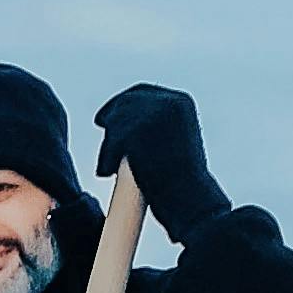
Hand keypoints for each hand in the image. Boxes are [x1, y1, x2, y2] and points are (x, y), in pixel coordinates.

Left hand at [93, 83, 230, 241]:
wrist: (191, 200)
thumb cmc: (187, 183)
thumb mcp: (178, 144)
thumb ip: (160, 128)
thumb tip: (136, 128)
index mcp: (181, 102)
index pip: (143, 92)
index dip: (124, 101)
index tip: (111, 114)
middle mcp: (168, 102)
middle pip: (126, 101)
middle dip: (112, 114)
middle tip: (100, 123)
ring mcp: (152, 116)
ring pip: (115, 122)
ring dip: (109, 143)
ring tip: (109, 166)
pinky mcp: (136, 134)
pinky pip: (111, 143)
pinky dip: (106, 158)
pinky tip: (106, 171)